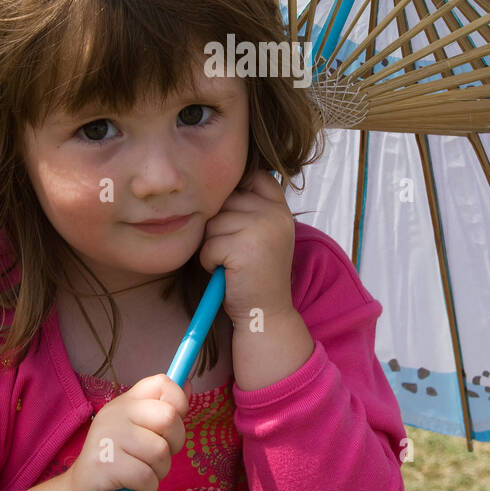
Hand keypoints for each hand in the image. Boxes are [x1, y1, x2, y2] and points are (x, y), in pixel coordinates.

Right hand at [63, 374, 189, 490]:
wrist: (82, 488)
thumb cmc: (119, 460)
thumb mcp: (139, 429)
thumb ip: (162, 409)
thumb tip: (186, 384)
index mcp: (126, 402)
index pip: (162, 383)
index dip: (179, 402)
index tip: (171, 425)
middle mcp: (115, 413)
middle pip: (169, 417)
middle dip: (174, 444)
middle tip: (157, 457)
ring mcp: (108, 436)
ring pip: (160, 452)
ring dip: (158, 471)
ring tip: (141, 473)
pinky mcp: (105, 463)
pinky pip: (146, 476)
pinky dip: (146, 488)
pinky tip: (132, 486)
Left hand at [198, 170, 296, 326]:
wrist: (265, 314)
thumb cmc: (256, 274)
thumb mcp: (264, 233)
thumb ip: (251, 207)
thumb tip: (217, 181)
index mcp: (281, 209)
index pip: (256, 176)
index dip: (238, 191)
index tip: (237, 218)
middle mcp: (275, 214)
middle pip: (225, 200)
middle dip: (220, 226)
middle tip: (235, 250)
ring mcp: (261, 229)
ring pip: (212, 224)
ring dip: (213, 246)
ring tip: (231, 263)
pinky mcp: (243, 247)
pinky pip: (208, 245)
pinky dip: (210, 262)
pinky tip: (227, 273)